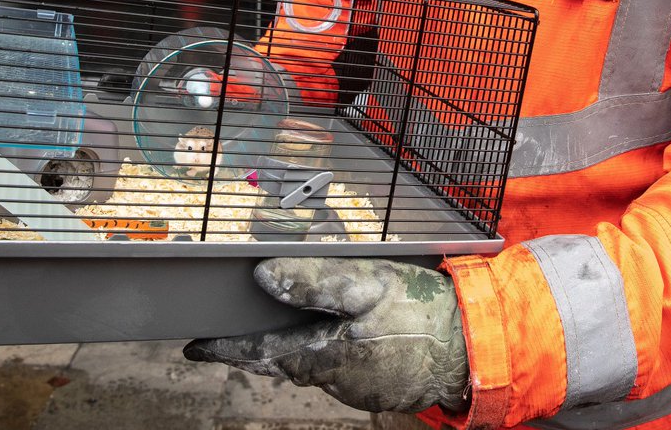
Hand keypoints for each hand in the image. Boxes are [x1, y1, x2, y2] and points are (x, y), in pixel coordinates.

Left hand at [184, 257, 469, 413]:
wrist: (476, 347)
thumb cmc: (423, 311)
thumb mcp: (368, 284)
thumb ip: (315, 281)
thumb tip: (263, 278)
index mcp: (326, 354)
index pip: (261, 354)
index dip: (225, 349)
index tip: (195, 347)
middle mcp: (337, 381)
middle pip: (288, 364)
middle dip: (263, 350)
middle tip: (241, 336)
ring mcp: (362, 391)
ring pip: (318, 368)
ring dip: (306, 348)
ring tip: (302, 323)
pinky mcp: (384, 392)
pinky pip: (348, 373)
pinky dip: (339, 354)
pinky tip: (351, 336)